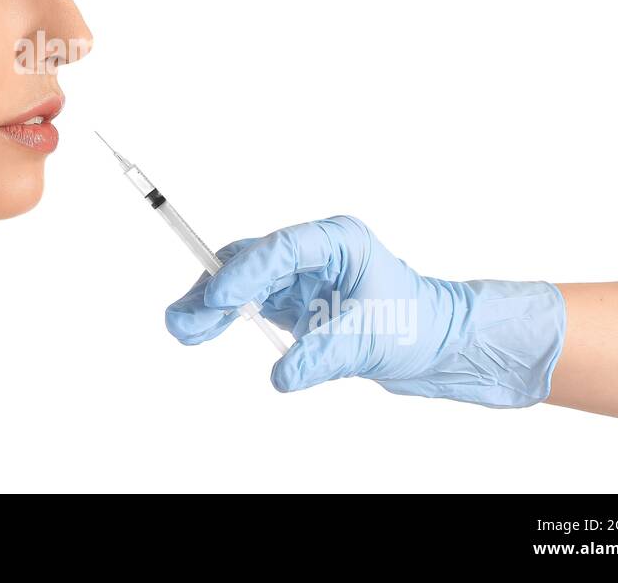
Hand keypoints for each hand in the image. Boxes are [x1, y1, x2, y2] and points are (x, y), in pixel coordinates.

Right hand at [164, 215, 565, 407]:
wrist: (437, 343)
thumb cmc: (417, 325)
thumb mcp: (371, 340)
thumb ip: (324, 355)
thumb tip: (281, 376)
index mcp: (337, 241)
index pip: (281, 249)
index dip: (246, 272)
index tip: (220, 298)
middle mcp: (313, 251)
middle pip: (250, 261)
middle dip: (215, 289)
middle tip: (184, 318)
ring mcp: (301, 275)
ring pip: (243, 282)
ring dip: (211, 305)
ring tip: (180, 329)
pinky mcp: (294, 300)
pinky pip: (250, 304)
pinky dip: (225, 318)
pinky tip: (200, 332)